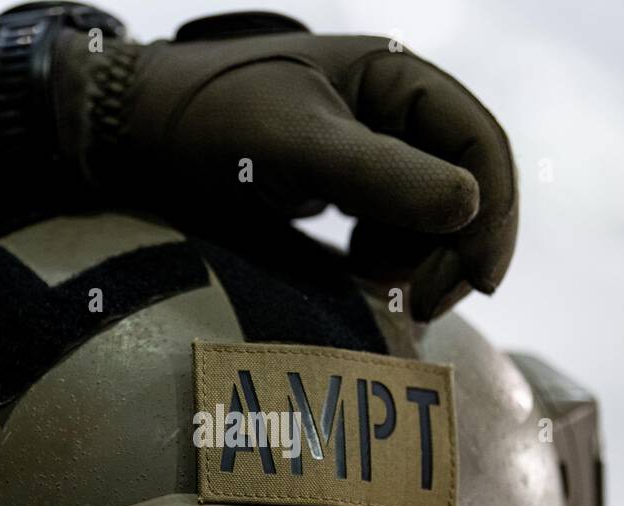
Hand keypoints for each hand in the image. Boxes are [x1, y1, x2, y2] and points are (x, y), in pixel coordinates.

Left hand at [53, 13, 517, 320]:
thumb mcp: (297, 145)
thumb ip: (382, 174)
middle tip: (419, 307)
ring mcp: (367, 155)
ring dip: (415, 262)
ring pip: (429, 221)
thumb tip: (469, 208)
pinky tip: (352, 276)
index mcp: (396, 79)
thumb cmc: (210, 123)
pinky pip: (388, 236)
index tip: (480, 284)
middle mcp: (392, 114)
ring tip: (369, 283)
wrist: (130, 138)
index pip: (480, 143)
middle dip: (452, 250)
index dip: (493, 213)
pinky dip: (383, 266)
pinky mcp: (339, 193)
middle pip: (464, 189)